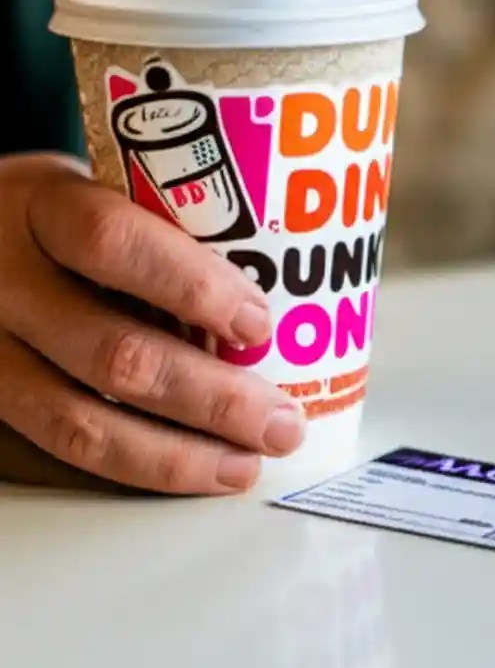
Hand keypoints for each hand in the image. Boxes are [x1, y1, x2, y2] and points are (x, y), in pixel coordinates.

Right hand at [0, 153, 305, 493]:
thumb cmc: (59, 218)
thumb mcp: (101, 193)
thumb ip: (172, 235)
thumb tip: (293, 296)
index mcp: (41, 207)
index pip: (112, 241)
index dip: (193, 286)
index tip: (258, 323)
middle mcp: (3, 282)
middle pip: (112, 352)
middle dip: (212, 399)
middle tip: (281, 421)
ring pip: (80, 422)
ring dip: (178, 456)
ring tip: (245, 464)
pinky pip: (61, 452)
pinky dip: (135, 471)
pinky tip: (191, 474)